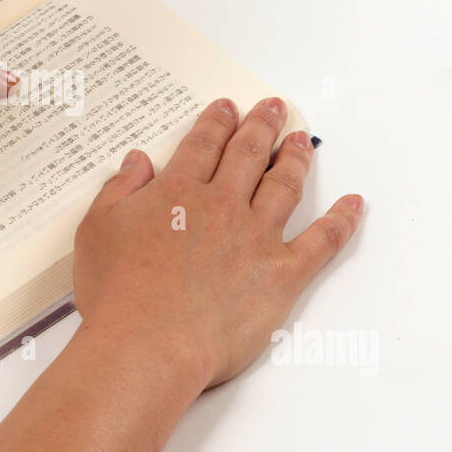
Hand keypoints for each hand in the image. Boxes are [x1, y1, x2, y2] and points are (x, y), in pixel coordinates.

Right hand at [72, 96, 363, 391]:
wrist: (147, 343)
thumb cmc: (117, 294)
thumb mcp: (97, 230)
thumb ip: (119, 190)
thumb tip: (137, 161)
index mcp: (177, 192)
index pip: (203, 145)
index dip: (216, 122)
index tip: (226, 108)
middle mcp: (222, 206)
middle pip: (248, 154)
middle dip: (261, 126)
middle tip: (273, 108)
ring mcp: (256, 238)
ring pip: (284, 186)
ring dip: (295, 159)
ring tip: (302, 142)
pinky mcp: (281, 275)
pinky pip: (322, 242)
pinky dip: (342, 221)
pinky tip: (354, 204)